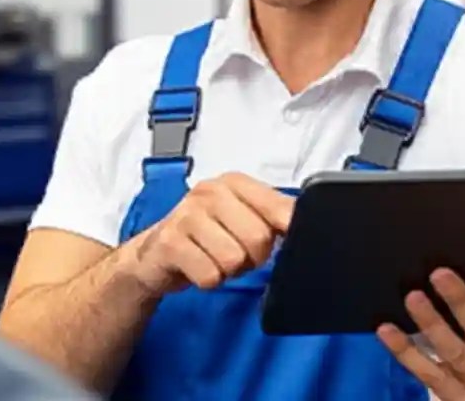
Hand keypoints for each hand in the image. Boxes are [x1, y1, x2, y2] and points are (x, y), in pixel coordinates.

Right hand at [121, 172, 293, 296]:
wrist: (154, 253)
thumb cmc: (206, 235)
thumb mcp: (242, 216)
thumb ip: (275, 215)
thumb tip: (309, 221)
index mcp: (235, 182)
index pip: (281, 209)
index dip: (285, 234)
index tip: (277, 240)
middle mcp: (210, 192)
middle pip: (260, 238)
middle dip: (252, 258)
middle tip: (235, 253)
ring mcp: (187, 215)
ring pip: (234, 259)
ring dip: (228, 271)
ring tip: (214, 259)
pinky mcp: (170, 242)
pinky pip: (210, 275)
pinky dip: (208, 281)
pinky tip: (198, 267)